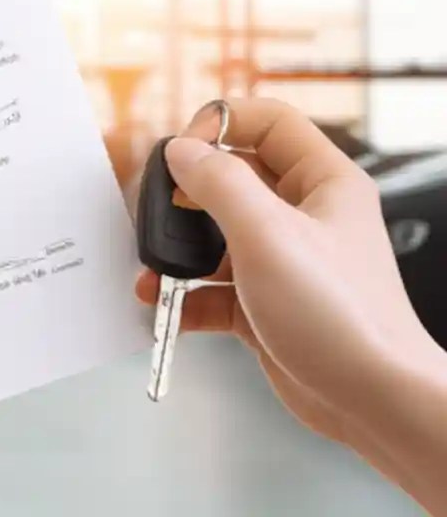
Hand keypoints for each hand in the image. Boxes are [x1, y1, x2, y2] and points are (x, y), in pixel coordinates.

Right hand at [134, 98, 446, 509]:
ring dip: (178, 249)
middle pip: (232, 178)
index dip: (220, 125)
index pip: (267, 123)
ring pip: (216, 234)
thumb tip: (181, 151)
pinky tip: (166, 305)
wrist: (370, 400)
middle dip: (186, 194)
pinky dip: (184, 294)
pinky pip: (213, 286)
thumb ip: (218, 184)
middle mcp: (305, 215)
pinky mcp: (265, 303)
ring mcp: (284, 260)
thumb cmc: (340, 315)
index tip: (182, 151)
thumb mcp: (267, 234)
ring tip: (153, 265)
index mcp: (323, 182)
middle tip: (157, 209)